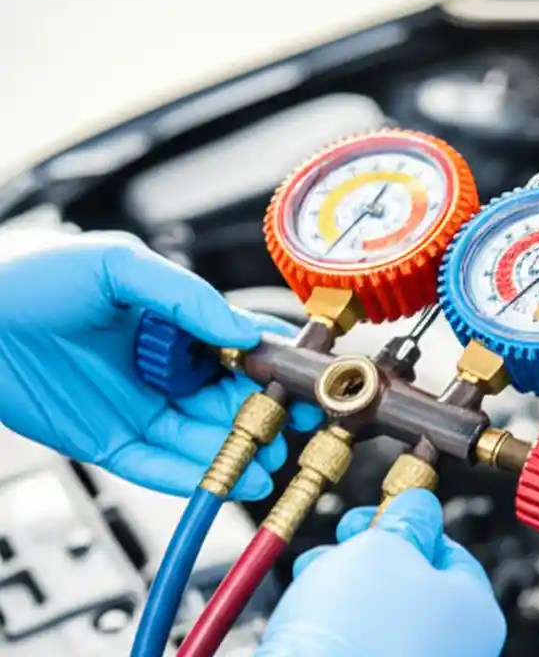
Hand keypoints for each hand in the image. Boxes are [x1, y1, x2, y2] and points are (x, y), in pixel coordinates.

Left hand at [0, 231, 320, 498]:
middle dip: (264, 418)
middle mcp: (160, 366)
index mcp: (171, 320)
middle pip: (227, 400)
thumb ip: (188, 297)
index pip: (237, 347)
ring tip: (268, 463)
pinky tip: (219, 478)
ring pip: (199, 438)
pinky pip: (153, 463)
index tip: (305, 379)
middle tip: (295, 430)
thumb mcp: (121, 264)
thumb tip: (243, 330)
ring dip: (236, 454)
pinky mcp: (104, 440)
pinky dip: (188, 475)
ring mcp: (135, 404)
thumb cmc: (28, 272)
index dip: (273, 365)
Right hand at [256, 490, 505, 656]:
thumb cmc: (359, 630)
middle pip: (412, 581)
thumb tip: (419, 506)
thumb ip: (407, 520)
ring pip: (381, 611)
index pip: (450, 552)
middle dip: (368, 552)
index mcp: (477, 613)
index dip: (411, 524)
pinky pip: (361, 641)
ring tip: (314, 572)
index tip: (381, 511)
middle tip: (343, 537)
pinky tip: (307, 610)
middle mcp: (455, 647)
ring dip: (344, 582)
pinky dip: (336, 622)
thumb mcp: (385, 546)